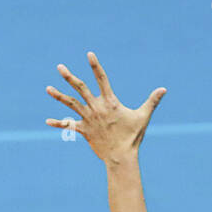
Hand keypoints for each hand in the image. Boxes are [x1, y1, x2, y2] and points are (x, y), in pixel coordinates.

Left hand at [46, 53, 165, 163]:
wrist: (121, 157)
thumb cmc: (133, 137)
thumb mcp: (143, 117)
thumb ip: (152, 101)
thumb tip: (164, 89)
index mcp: (110, 102)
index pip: (102, 79)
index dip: (95, 66)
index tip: (89, 54)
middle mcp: (97, 108)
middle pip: (80, 89)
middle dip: (69, 77)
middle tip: (59, 67)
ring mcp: (88, 119)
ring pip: (71, 104)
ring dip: (59, 95)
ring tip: (48, 88)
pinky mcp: (83, 130)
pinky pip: (68, 126)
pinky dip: (58, 123)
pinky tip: (47, 121)